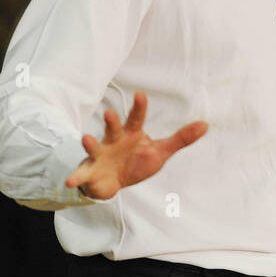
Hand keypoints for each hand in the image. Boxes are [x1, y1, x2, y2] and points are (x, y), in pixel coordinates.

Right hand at [64, 90, 208, 199]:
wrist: (115, 182)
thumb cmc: (137, 161)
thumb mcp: (161, 152)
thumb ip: (181, 139)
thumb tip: (205, 125)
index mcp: (131, 134)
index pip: (136, 118)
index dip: (139, 107)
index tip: (140, 94)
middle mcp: (113, 141)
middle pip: (113, 129)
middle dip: (111, 122)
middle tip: (110, 114)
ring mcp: (100, 155)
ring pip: (94, 147)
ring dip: (90, 143)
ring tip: (84, 138)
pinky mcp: (91, 171)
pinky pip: (82, 173)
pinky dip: (76, 177)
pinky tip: (70, 181)